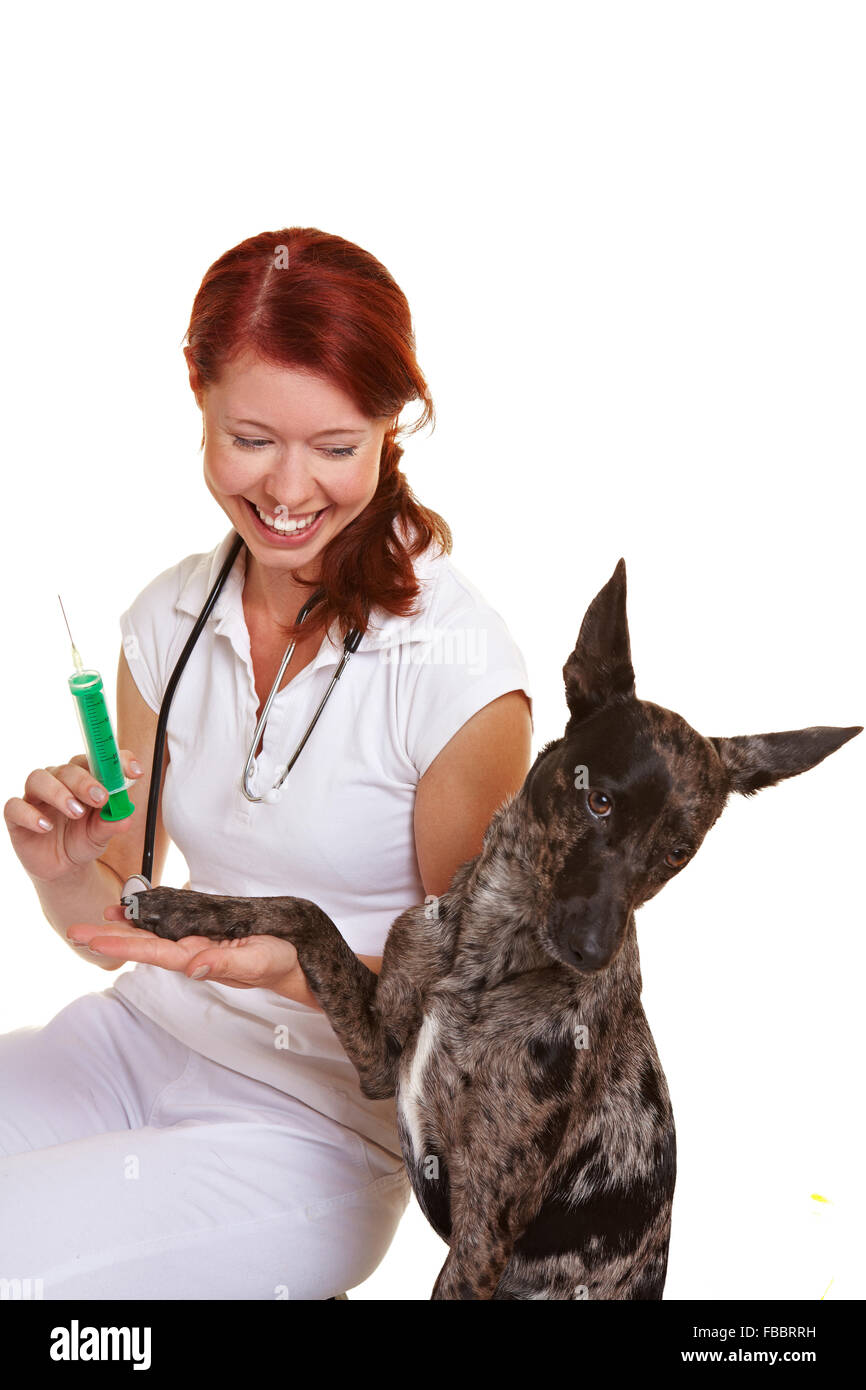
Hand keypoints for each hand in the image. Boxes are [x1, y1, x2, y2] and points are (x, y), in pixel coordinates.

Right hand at [5, 751, 142, 883]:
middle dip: (85, 781)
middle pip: (68, 768)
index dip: (116, 760)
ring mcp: (36, 797)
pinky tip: (46, 826)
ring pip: (39, 778)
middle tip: (100, 798)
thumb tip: (126, 817)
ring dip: (59, 793)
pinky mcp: (17, 816)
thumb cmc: (82, 840)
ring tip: (76, 812)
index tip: (135, 772)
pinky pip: (15, 806)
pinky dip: (30, 814)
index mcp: (84, 779)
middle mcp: (59, 782)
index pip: (98, 759)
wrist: (62, 867)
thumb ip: (111, 823)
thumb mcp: (101, 835)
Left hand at [67, 902, 301, 993]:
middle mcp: (194, 952)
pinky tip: (139, 910)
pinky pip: (174, 924)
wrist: (297, 961)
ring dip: (126, 927)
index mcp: (202, 959)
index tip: (94, 941)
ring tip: (101, 914)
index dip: (123, 946)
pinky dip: (153, 916)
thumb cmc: (282, 962)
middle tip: (75, 931)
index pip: (154, 953)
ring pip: (155, 934)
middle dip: (111, 938)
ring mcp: (200, 942)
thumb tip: (193, 968)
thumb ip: (226, 965)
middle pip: (145, 945)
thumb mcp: (259, 962)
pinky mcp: (209, 932)